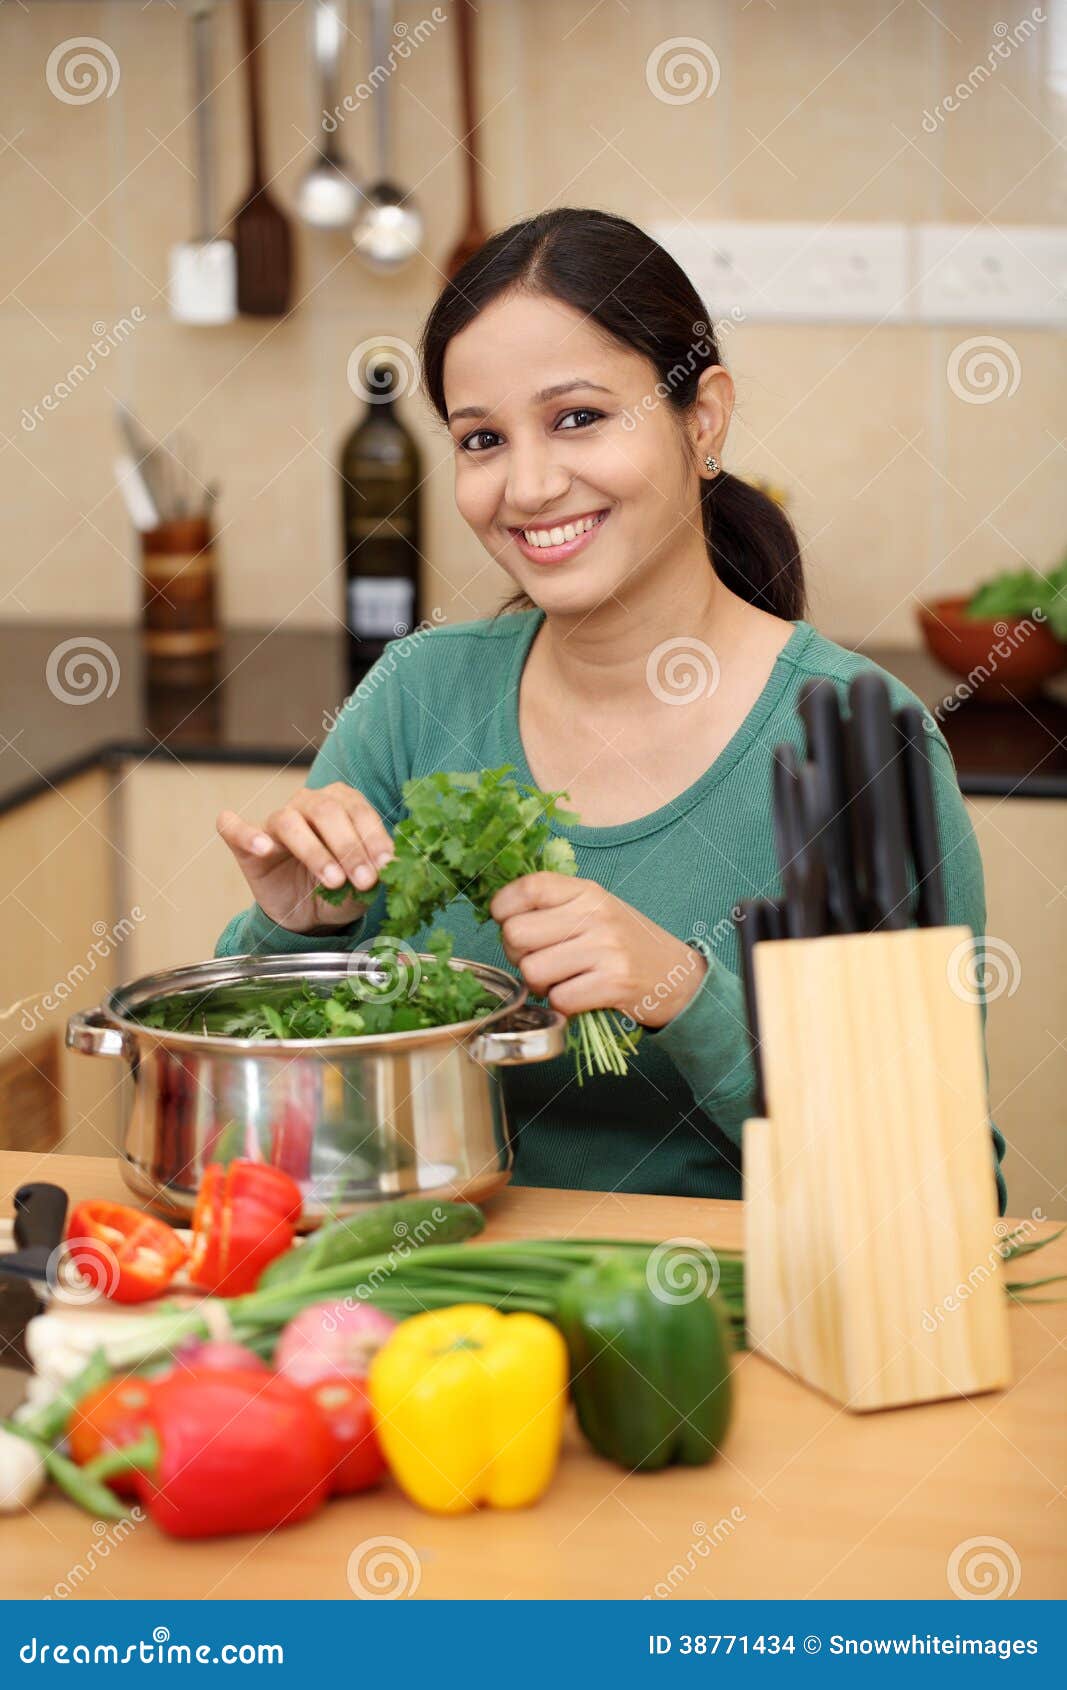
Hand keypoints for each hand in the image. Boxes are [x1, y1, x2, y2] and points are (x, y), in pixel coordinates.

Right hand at [217, 781, 394, 935]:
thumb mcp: (360, 891)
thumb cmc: (336, 893)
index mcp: (342, 805)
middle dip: (349, 846)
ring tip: (333, 880)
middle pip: (327, 811)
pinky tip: (264, 848)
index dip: (373, 838)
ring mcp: (275, 822)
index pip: (359, 811)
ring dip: (314, 851)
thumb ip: (371, 880)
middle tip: (364, 880)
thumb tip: (387, 871)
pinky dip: (246, 833)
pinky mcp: (244, 843)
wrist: (304, 916)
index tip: (385, 866)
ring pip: (290, 821)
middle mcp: (308, 805)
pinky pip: (234, 828)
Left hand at [489, 873, 707, 1028]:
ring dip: (540, 986)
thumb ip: (556, 908)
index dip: (504, 908)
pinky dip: (563, 1005)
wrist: (679, 976)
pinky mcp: (614, 983)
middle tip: (540, 962)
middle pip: (516, 934)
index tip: (506, 922)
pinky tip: (580, 997)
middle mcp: (595, 915)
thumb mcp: (596, 911)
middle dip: (517, 956)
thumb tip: (503, 916)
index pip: (528, 887)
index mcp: (587, 892)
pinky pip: (559, 999)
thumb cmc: (627, 945)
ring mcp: (606, 948)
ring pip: (532, 971)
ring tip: (563, 981)